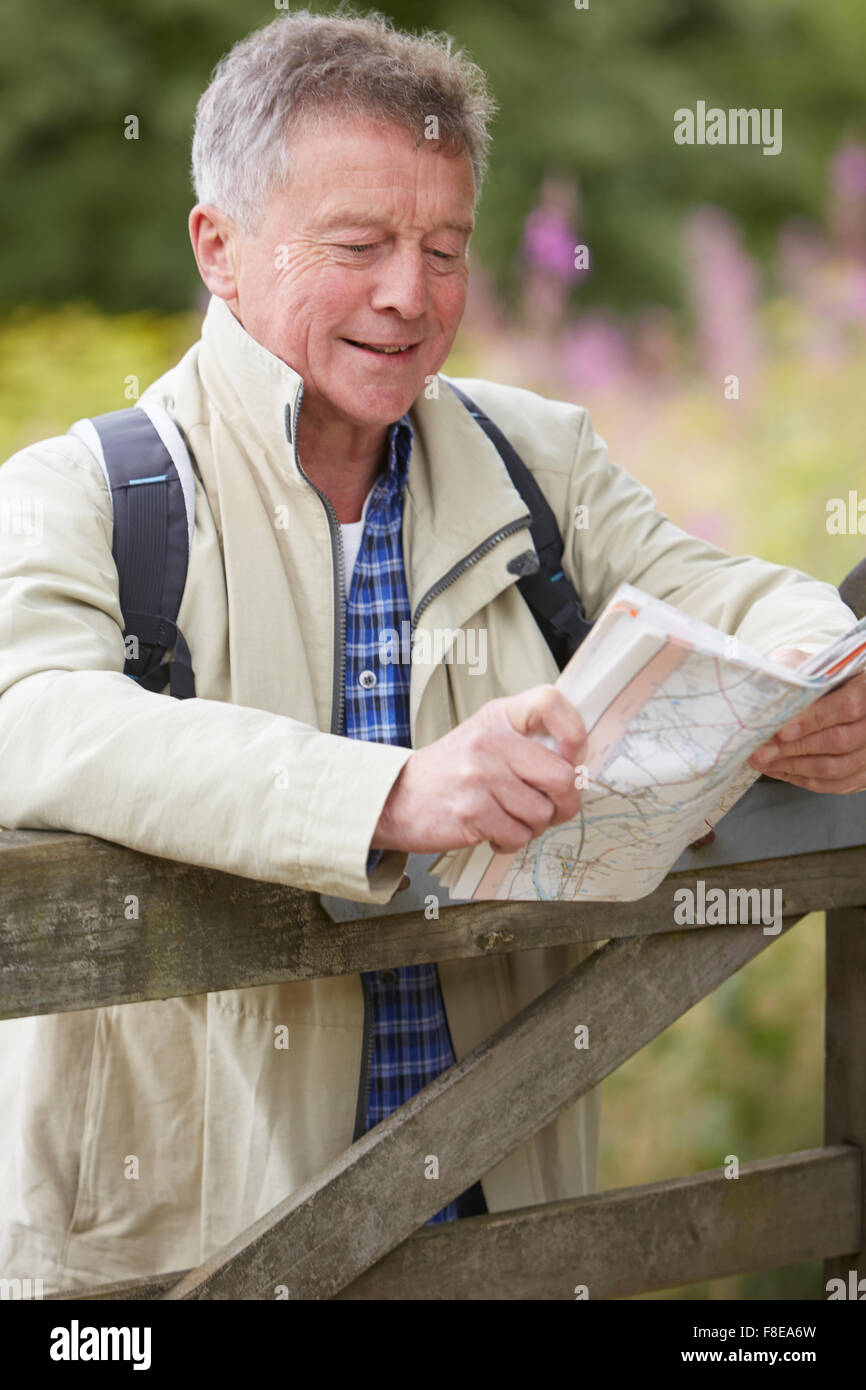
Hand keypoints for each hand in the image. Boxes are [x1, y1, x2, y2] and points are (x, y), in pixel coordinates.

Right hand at [372, 685, 586, 854]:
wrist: (398, 797)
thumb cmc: (452, 771)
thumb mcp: (488, 738)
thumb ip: (529, 744)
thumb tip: (579, 770)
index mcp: (499, 716)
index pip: (550, 702)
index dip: (574, 731)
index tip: (573, 754)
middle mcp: (490, 741)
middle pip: (561, 776)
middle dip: (565, 802)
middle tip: (551, 806)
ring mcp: (480, 777)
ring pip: (542, 813)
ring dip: (534, 825)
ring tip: (510, 817)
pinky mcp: (472, 813)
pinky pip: (519, 836)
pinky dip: (512, 841)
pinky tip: (494, 830)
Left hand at [748, 647, 865, 792]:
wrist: (839, 693)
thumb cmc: (823, 677)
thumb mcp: (810, 664)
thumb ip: (794, 670)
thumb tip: (764, 689)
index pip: (846, 706)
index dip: (813, 720)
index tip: (782, 731)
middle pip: (839, 741)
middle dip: (795, 749)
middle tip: (761, 751)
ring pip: (838, 768)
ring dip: (796, 768)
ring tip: (764, 762)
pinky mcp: (865, 771)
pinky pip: (837, 784)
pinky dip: (805, 780)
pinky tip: (781, 770)